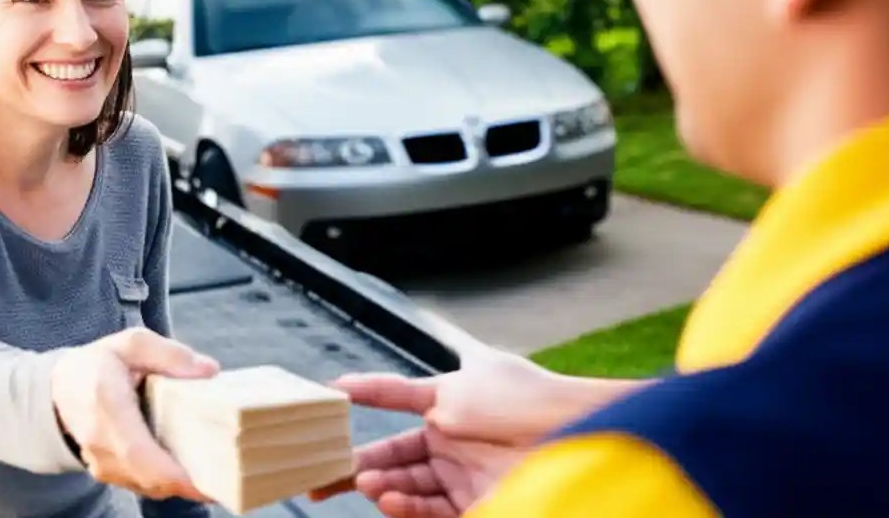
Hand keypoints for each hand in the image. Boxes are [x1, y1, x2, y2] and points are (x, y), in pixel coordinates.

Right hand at [52, 327, 219, 500]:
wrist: (58, 390)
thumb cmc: (99, 364)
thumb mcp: (132, 344)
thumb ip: (170, 354)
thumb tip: (209, 370)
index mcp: (108, 405)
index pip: (139, 453)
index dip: (175, 474)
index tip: (209, 481)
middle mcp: (102, 442)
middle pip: (150, 478)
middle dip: (191, 484)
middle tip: (229, 479)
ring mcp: (102, 463)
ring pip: (149, 486)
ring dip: (183, 485)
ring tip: (219, 475)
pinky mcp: (108, 473)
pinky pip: (144, 485)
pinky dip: (170, 482)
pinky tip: (195, 471)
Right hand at [310, 347, 647, 513]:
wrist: (571, 432)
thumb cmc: (516, 399)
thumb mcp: (451, 385)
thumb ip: (400, 391)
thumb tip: (354, 384)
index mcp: (446, 404)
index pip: (392, 408)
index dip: (359, 413)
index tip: (323, 417)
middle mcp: (451, 441)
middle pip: (392, 457)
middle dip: (353, 467)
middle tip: (318, 476)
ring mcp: (462, 476)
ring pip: (406, 487)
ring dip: (380, 486)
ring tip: (360, 483)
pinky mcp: (476, 505)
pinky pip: (430, 511)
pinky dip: (406, 507)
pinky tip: (387, 498)